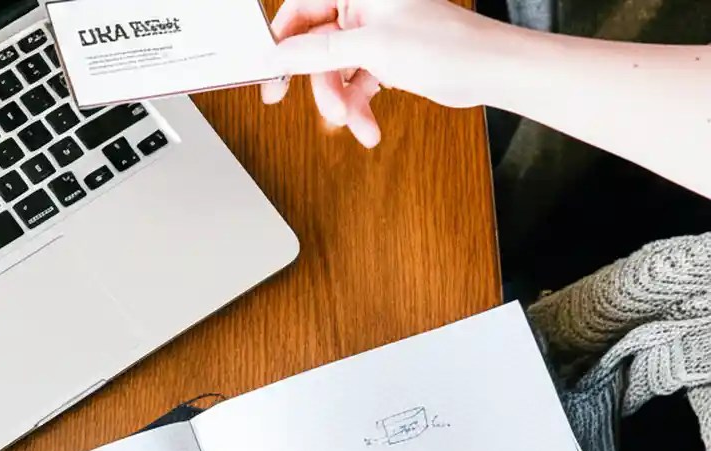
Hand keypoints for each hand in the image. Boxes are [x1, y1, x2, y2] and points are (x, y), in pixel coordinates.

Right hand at [262, 0, 505, 146]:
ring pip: (336, 70)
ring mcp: (375, 33)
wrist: (491, 71)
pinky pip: (357, 82)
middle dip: (323, 85)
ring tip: (356, 122)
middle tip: (324, 110)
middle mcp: (364, 7)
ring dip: (343, 102)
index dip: (283, 42)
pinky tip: (368, 126)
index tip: (272, 72)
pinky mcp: (386, 56)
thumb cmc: (448, 45)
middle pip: (317, 47)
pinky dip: (360, 106)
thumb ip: (317, 51)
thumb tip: (278, 54)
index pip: (300, 9)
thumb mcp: (372, 47)